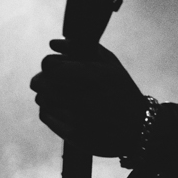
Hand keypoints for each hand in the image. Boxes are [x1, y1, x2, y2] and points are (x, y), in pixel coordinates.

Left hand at [29, 39, 144, 154]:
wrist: (137, 127)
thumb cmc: (122, 91)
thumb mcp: (111, 64)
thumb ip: (82, 48)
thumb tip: (53, 43)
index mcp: (91, 77)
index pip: (50, 66)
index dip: (49, 63)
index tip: (56, 66)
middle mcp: (81, 98)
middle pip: (40, 83)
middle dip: (43, 78)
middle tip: (53, 79)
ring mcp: (75, 118)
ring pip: (41, 99)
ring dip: (46, 94)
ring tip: (60, 94)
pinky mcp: (71, 134)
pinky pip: (45, 116)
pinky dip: (48, 109)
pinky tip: (61, 108)